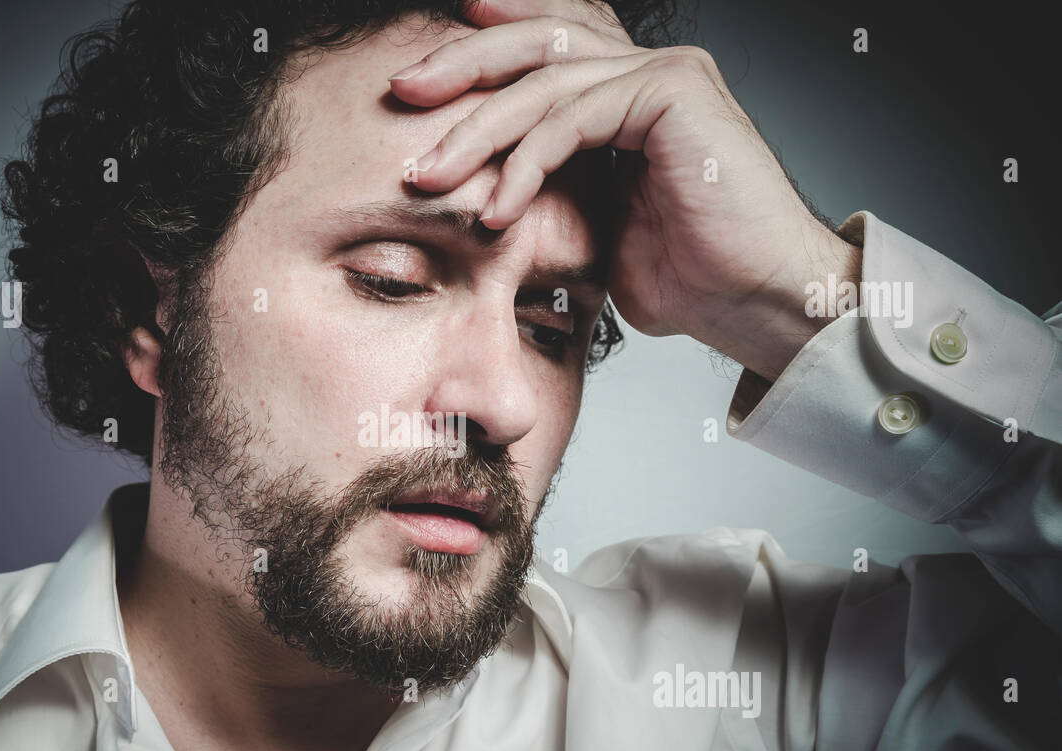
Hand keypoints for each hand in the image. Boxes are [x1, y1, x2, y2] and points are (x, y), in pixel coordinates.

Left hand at [388, 0, 860, 381]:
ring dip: (476, 129)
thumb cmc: (689, 278)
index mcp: (628, 94)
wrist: (757, 303)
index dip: (487, 41)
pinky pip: (574, 118)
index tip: (423, 69)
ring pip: (546, 79)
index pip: (548, 44)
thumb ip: (553, 196)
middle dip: (460, 63)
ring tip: (426, 176)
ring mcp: (664, 75)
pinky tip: (496, 209)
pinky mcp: (673, 93)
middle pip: (537, 40)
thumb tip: (488, 206)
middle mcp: (648, 70)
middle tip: (400, 90)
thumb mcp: (596, 231)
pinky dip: (526, 163)